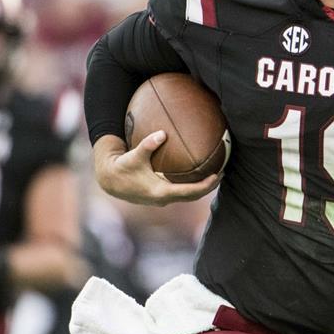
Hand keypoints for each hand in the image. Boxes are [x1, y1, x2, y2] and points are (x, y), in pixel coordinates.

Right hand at [92, 132, 221, 205]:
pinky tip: (198, 176)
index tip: (217, 176)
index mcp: (160, 192)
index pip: (190, 192)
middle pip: (193, 196)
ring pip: (187, 196)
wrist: (110, 180)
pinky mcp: (160, 196)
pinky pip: (181, 193)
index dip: (205, 185)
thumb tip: (162, 134)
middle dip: (208, 187)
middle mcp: (163, 199)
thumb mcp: (134, 155)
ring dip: (202, 188)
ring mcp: (162, 199)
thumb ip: (148, 145)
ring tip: (215, 175)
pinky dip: (192, 186)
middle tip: (222, 174)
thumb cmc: (122, 167)